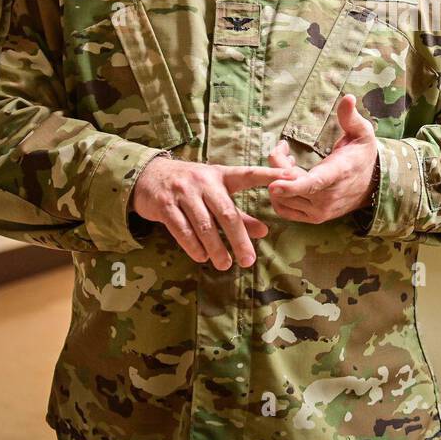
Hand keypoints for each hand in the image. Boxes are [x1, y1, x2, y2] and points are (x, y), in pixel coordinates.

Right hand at [132, 157, 294, 268]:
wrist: (148, 176)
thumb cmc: (190, 186)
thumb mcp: (216, 192)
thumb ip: (240, 213)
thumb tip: (264, 231)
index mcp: (221, 175)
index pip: (248, 174)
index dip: (270, 175)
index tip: (291, 177)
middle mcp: (203, 181)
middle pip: (227, 213)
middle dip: (239, 239)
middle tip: (248, 261)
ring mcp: (183, 192)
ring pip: (204, 225)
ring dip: (216, 248)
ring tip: (225, 264)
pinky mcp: (165, 205)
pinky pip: (182, 230)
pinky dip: (194, 247)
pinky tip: (202, 257)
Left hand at [268, 95, 378, 223]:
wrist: (372, 186)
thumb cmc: (362, 155)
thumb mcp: (361, 133)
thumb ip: (350, 117)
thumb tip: (348, 98)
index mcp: (338, 174)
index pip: (313, 183)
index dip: (292, 185)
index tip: (273, 184)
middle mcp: (328, 197)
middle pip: (289, 185)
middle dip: (278, 164)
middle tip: (283, 147)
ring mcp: (320, 211)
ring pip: (283, 198)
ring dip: (278, 178)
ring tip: (289, 161)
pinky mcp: (313, 218)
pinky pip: (284, 209)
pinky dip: (279, 194)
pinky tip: (288, 178)